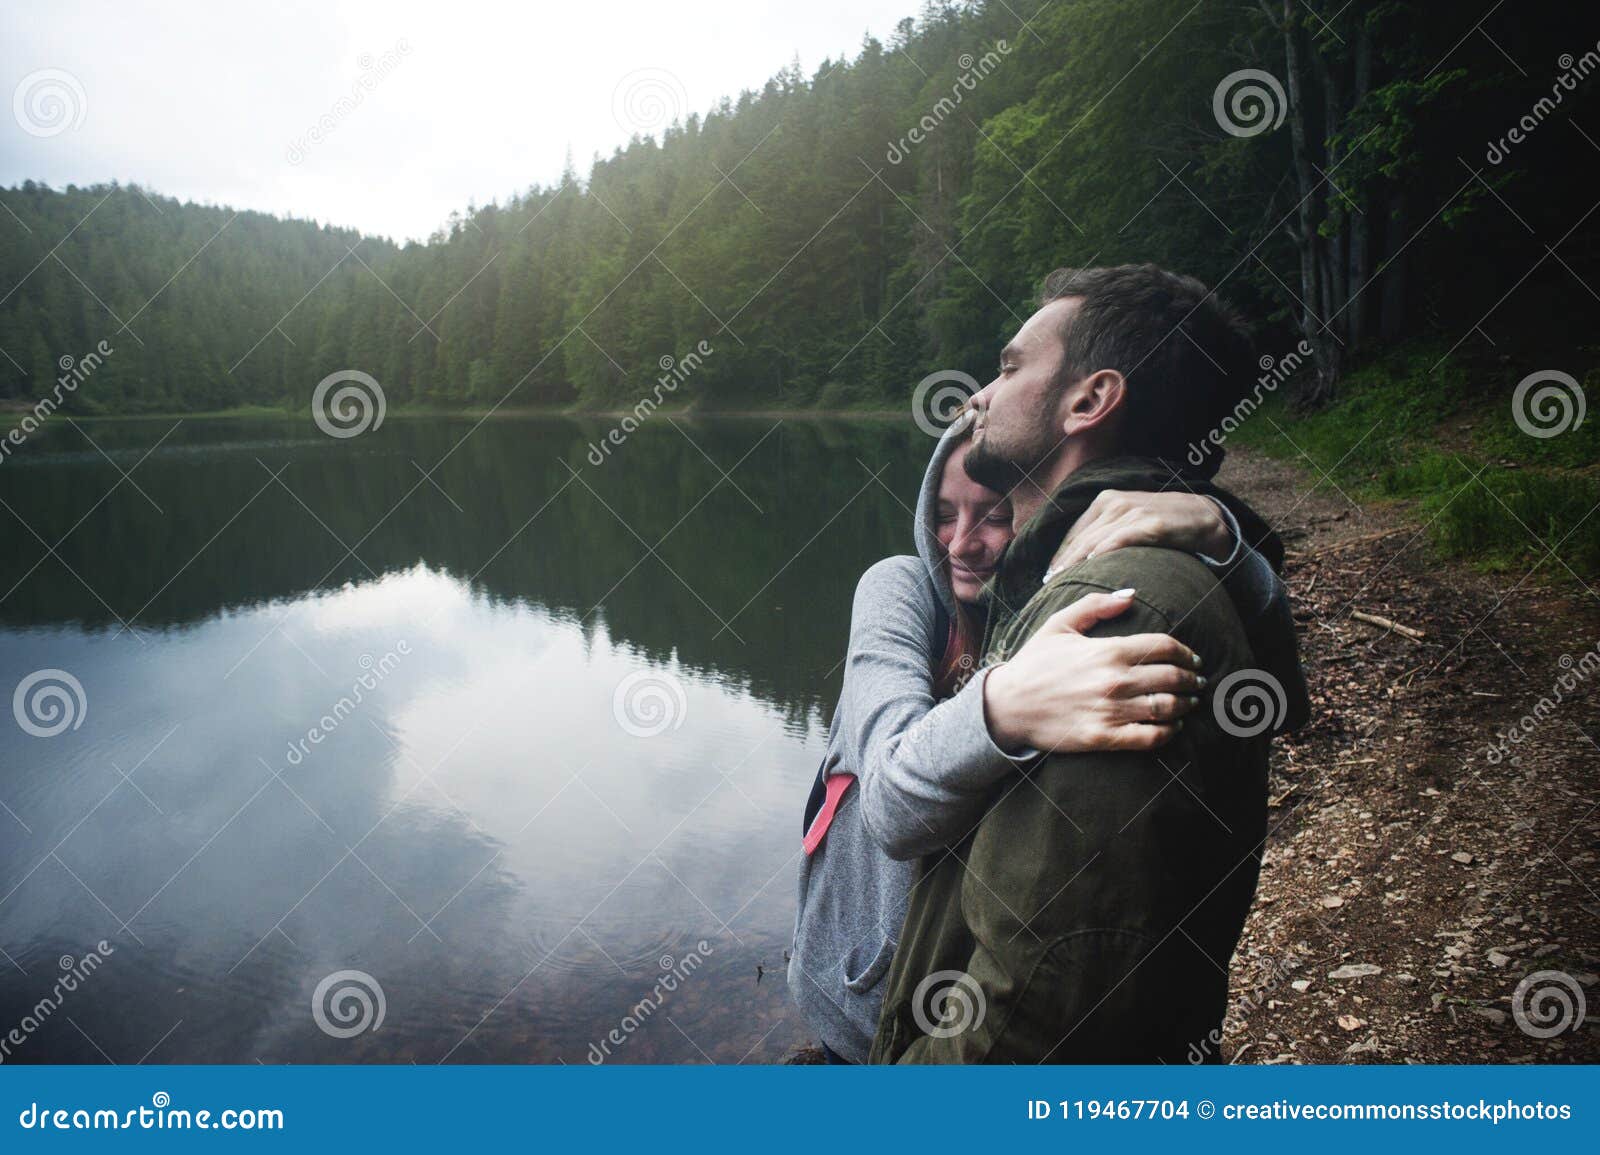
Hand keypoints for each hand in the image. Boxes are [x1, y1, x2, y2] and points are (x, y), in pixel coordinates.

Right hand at [982, 591, 1203, 753]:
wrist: (1007, 706)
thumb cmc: (1034, 663)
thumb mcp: (1059, 624)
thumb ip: (1097, 606)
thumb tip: (1132, 594)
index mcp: (1108, 650)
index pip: (1164, 647)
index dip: (1185, 652)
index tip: (1193, 658)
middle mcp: (1114, 680)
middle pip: (1171, 677)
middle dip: (1192, 679)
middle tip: (1198, 681)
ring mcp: (1111, 710)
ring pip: (1166, 707)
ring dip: (1186, 705)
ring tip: (1191, 703)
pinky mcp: (1104, 737)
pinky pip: (1150, 737)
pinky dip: (1168, 732)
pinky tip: (1173, 727)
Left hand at [1048, 490, 1232, 576]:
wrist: (1205, 517)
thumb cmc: (1165, 525)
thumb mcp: (1130, 524)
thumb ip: (1108, 536)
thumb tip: (1084, 562)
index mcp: (1105, 502)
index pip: (1074, 533)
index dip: (1059, 556)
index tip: (1047, 578)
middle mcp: (1113, 503)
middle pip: (1079, 539)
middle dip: (1062, 564)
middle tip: (1047, 586)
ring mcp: (1131, 512)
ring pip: (1093, 541)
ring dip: (1075, 564)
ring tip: (1062, 584)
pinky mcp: (1148, 523)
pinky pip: (1118, 540)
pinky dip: (1101, 554)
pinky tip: (1090, 569)